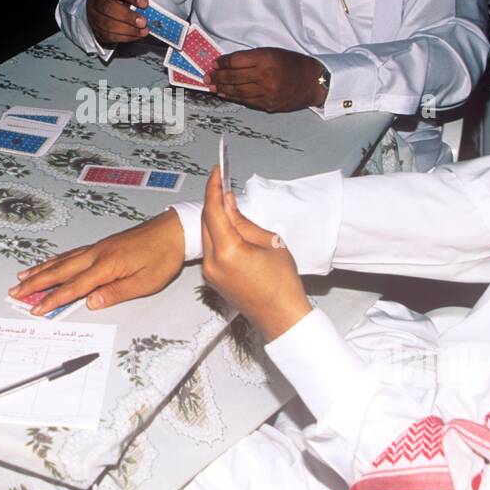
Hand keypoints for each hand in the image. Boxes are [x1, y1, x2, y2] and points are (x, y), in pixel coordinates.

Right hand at [7, 210, 184, 314]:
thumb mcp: (146, 282)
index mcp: (107, 266)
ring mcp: (97, 248)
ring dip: (41, 270)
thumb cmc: (163, 257)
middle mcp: (97, 255)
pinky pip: (72, 253)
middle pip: (60, 270)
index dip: (53, 299)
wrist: (172, 231)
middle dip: (36, 283)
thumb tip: (90, 302)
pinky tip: (49, 263)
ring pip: (63, 260)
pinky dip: (56, 259)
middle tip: (15, 292)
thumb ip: (117, 293)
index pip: (74, 286)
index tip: (36, 308)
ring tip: (22, 278)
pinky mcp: (101, 245)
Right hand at [86, 0, 149, 46]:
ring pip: (108, 25)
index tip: (144, 4)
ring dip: (129, 29)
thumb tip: (149, 10)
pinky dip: (126, 37)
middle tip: (143, 21)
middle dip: (128, 16)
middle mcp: (95, 0)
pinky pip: (110, 36)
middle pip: (108, 8)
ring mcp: (93, 16)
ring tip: (143, 31)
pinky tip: (136, 35)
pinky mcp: (96, 31)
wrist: (102, 8)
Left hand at [200, 167, 310, 340]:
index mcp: (228, 252)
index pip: (213, 211)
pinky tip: (230, 227)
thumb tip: (227, 202)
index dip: (213, 188)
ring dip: (216, 218)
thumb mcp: (269, 242)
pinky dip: (217, 234)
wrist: (281, 317)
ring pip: (206, 235)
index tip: (217, 172)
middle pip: (206, 221)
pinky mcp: (212, 278)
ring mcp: (209, 273)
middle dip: (214, 202)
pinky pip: (210, 248)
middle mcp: (212, 263)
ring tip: (231, 206)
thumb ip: (243, 221)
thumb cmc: (282, 283)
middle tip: (224, 185)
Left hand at [206, 47, 326, 111]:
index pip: (236, 61)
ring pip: (238, 91)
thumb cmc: (294, 65)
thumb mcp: (274, 53)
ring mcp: (267, 92)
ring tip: (212, 86)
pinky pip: (246, 101)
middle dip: (218, 76)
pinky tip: (225, 94)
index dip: (222, 62)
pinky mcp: (268, 105)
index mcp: (267, 59)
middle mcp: (266, 76)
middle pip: (234, 77)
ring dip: (222, 88)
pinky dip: (234, 97)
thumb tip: (229, 63)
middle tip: (208, 76)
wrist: (313, 83)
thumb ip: (252, 58)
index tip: (215, 63)